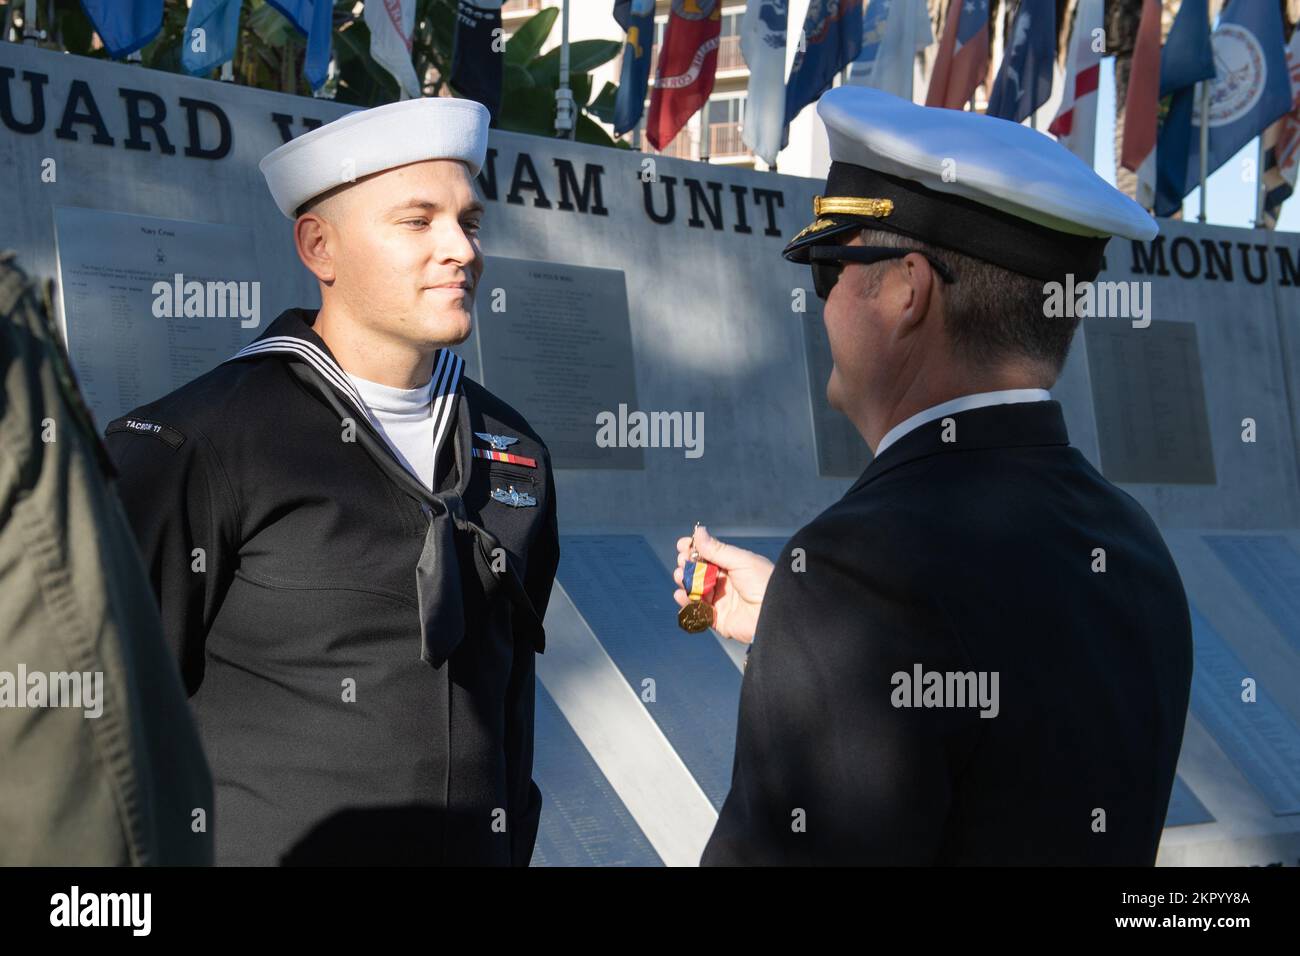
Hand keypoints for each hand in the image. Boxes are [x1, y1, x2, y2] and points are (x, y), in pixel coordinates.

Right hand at [672, 525, 773, 644]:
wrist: (775, 614)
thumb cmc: (763, 583)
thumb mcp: (741, 561)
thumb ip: (717, 549)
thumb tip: (699, 532)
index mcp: (734, 566)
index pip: (710, 556)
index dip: (695, 550)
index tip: (682, 545)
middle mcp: (727, 583)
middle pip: (700, 573)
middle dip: (688, 566)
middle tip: (682, 562)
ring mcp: (722, 601)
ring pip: (696, 591)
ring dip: (685, 582)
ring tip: (681, 577)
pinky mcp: (719, 620)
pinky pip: (698, 611)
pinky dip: (686, 603)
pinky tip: (680, 595)